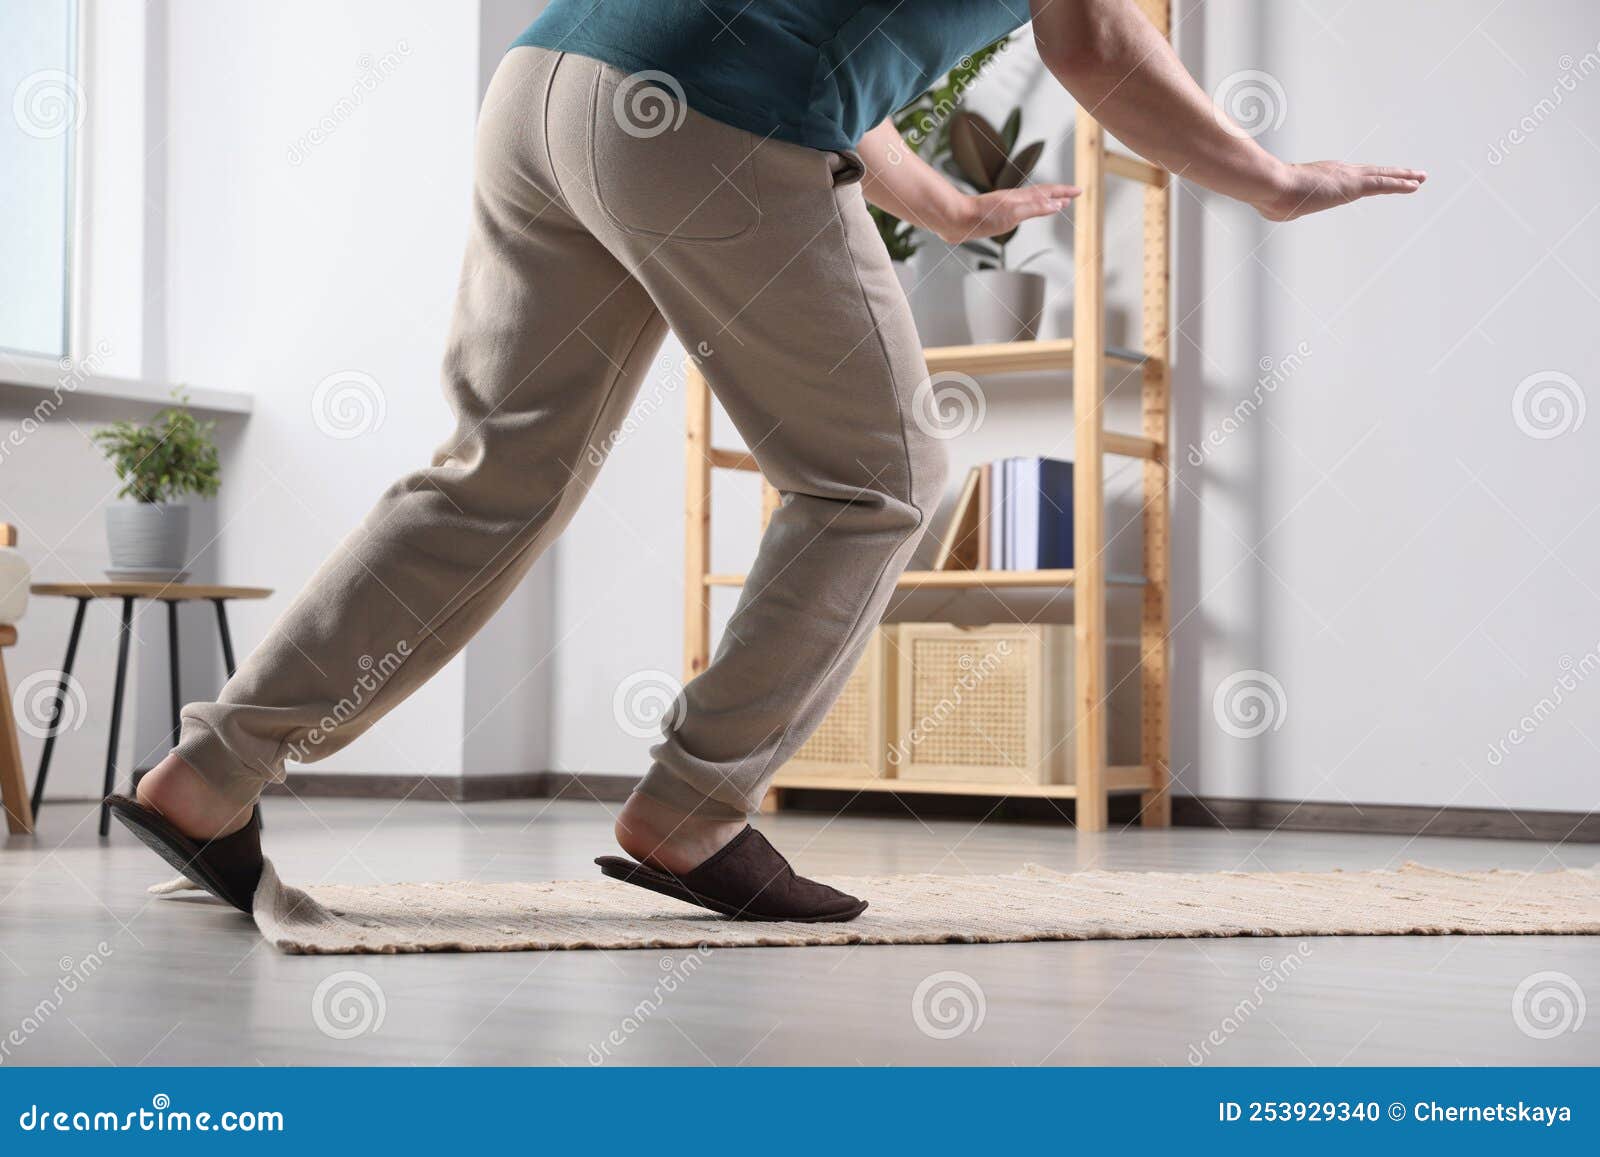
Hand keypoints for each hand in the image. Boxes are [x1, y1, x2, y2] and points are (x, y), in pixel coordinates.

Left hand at [934, 184, 1079, 243]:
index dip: (1064, 192)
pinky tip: (1027, 211)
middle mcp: (1015, 200)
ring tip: (1057, 201)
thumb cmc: (983, 217)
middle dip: (1060, 194)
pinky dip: (1032, 208)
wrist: (957, 220)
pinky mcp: (997, 214)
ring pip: (1032, 200)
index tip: (1080, 191)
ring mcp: (1006, 206)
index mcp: (1021, 198)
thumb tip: (1059, 203)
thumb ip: (1036, 208)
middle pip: (1042, 194)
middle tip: (1074, 194)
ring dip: (1047, 200)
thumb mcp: (1014, 213)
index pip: (1049, 192)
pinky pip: (1021, 208)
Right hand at [1253, 161, 1426, 221]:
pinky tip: (1416, 185)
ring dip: (1404, 177)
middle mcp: (1340, 172)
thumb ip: (1281, 204)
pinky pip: (1384, 184)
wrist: (1273, 186)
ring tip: (1421, 177)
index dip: (1369, 176)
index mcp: (1324, 176)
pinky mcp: (1354, 185)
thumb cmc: (1270, 195)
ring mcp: (1348, 177)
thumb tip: (1270, 208)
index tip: (1380, 177)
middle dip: (1393, 173)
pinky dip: (1401, 184)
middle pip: (1373, 172)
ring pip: (1383, 175)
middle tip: (1412, 174)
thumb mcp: (1277, 201)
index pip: (1352, 176)